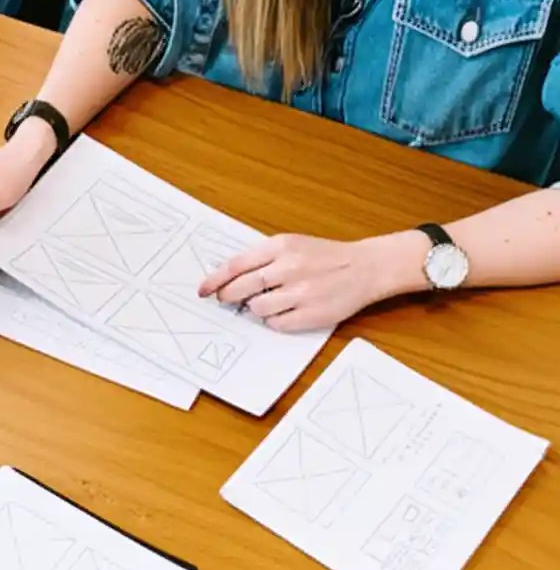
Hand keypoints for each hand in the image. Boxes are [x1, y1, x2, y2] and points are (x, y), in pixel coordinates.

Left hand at [197, 233, 422, 331]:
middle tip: (226, 300)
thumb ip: (261, 258)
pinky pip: (276, 324)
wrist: (366, 267)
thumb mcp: (292, 245)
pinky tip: (285, 311)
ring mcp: (301, 293)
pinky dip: (275, 320)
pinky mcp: (312, 314)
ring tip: (271, 300)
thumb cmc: (324, 256)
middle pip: (241, 288)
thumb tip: (226, 278)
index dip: (215, 280)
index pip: (236, 265)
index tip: (203, 290)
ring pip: (257, 308)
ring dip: (256, 308)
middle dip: (228, 297)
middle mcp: (290, 268)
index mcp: (281, 246)